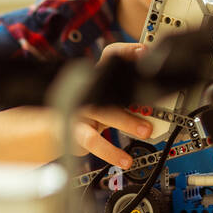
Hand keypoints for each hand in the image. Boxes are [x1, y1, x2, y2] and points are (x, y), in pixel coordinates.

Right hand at [70, 42, 153, 167]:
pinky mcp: (73, 131)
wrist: (53, 129)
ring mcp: (78, 109)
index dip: (126, 52)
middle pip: (109, 85)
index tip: (144, 52)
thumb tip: (159, 102)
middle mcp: (87, 89)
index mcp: (97, 77)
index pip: (110, 55)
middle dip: (132, 92)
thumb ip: (128, 96)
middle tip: (153, 98)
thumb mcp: (107, 99)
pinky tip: (125, 160)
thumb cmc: (88, 112)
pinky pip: (92, 141)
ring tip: (145, 131)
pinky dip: (111, 152)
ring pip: (102, 113)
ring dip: (125, 121)